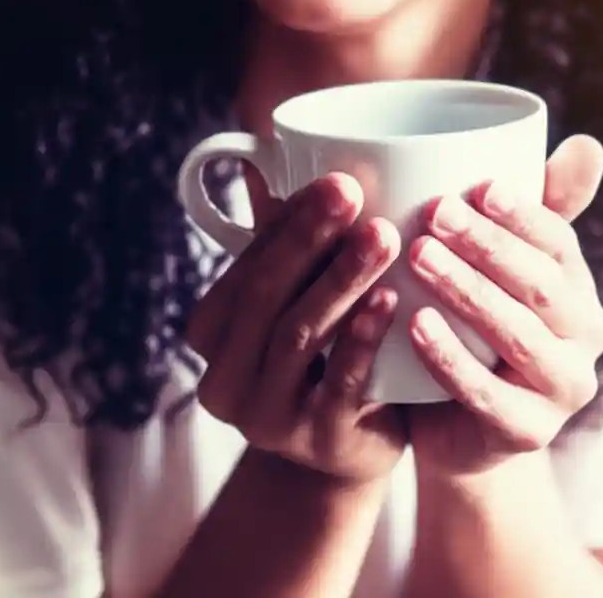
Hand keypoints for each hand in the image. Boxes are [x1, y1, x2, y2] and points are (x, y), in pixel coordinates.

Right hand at [186, 173, 406, 484]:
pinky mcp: (315, 442)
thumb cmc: (329, 358)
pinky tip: (389, 301)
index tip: (334, 175)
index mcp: (213, 331)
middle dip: (308, 238)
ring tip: (383, 236)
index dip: (287, 219)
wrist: (350, 452)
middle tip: (350, 191)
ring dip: (340, 279)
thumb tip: (276, 149)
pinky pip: (340, 383)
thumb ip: (291, 245)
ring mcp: (265, 416)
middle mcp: (224, 377)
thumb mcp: (302, 302)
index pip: (247, 263)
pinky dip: (362, 338)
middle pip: (265, 294)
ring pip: (299, 335)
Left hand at [405, 136, 602, 476]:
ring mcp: (564, 390)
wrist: (458, 435)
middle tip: (435, 214)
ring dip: (469, 292)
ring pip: (519, 336)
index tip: (479, 185)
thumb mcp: (499, 275)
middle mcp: (586, 339)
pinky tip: (415, 325)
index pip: (560, 244)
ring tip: (419, 257)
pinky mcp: (530, 434)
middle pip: (541, 287)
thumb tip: (587, 146)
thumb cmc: (473, 336)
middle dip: (489, 247)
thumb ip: (530, 214)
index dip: (524, 215)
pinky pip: (488, 395)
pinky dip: (451, 359)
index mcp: (580, 291)